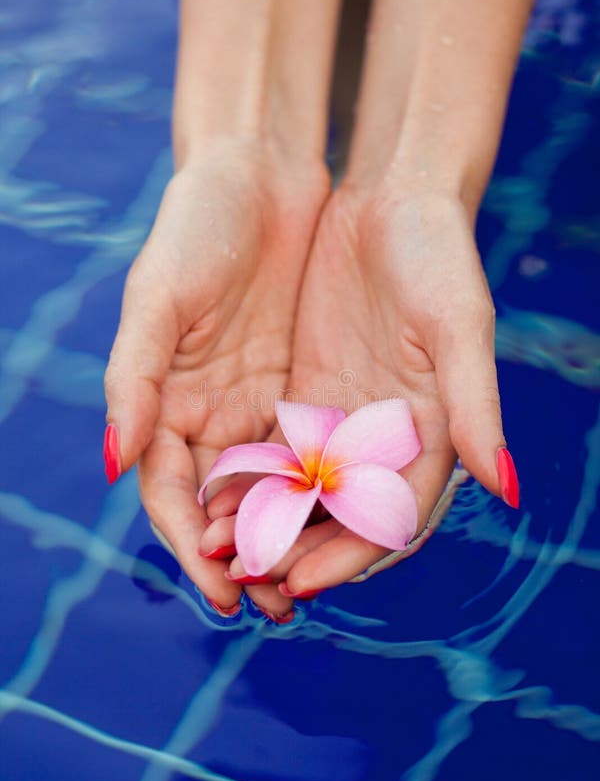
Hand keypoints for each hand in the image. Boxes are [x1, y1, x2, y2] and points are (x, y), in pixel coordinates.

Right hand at [104, 144, 327, 610]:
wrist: (261, 173)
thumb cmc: (197, 227)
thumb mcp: (158, 298)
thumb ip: (134, 379)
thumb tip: (114, 464)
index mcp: (163, 402)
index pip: (173, 494)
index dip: (193, 546)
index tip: (224, 591)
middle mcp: (208, 413)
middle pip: (221, 506)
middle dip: (244, 559)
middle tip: (277, 608)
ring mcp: (254, 403)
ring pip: (268, 490)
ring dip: (285, 539)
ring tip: (310, 586)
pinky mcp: (299, 386)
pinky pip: (310, 451)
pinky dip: (320, 492)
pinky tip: (341, 523)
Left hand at [203, 180, 508, 609]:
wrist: (391, 200)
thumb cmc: (439, 257)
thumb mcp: (458, 327)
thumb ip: (474, 406)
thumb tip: (505, 485)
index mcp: (431, 436)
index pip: (391, 516)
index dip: (349, 554)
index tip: (301, 581)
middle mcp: (385, 439)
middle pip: (341, 517)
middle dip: (298, 552)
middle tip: (248, 578)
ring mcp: (343, 418)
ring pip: (302, 490)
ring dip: (266, 522)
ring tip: (221, 548)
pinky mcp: (306, 392)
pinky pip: (273, 446)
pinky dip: (247, 476)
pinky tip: (210, 494)